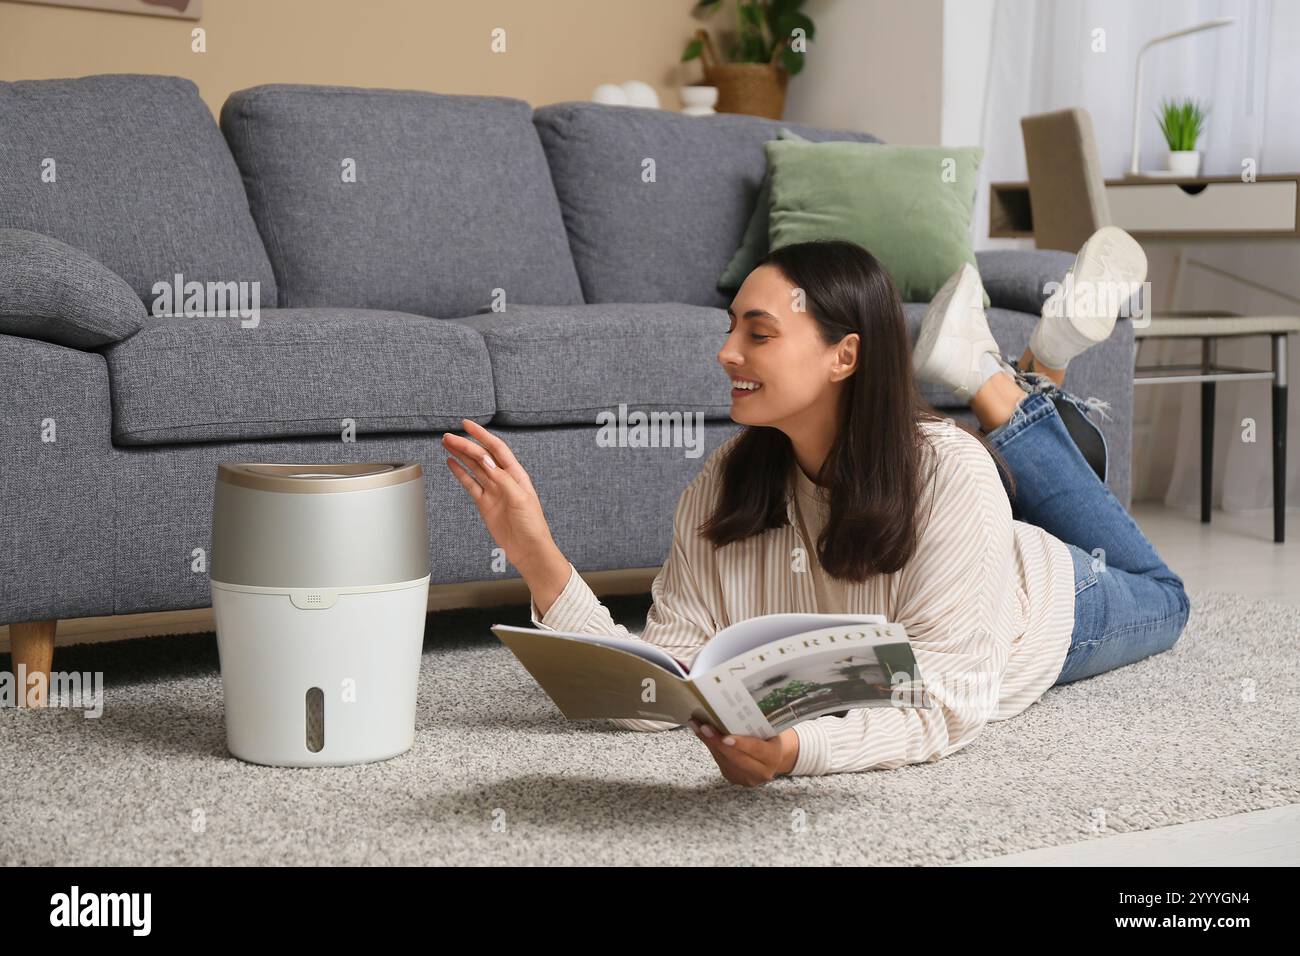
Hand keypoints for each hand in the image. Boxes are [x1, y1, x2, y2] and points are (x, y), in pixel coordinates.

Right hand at [442, 418, 558, 572]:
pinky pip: (470, 484)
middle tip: (448, 437)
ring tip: (447, 444)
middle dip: (465, 445)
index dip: (482, 436)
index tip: (467, 426)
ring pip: (474, 468)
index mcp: (516, 475)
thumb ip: (503, 479)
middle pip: (481, 457)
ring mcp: (493, 491)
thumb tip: (487, 461)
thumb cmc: (532, 526)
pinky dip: (460, 473)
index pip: (496, 449)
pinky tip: (452, 463)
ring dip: (461, 455)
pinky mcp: (485, 504)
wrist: (529, 549)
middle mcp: (504, 480)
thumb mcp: (520, 499)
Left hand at [689, 719, 798, 786]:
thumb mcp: (769, 728)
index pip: (756, 749)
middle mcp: (762, 771)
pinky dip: (711, 748)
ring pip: (724, 761)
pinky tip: (702, 735)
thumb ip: (756, 722)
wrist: (773, 756)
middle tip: (704, 727)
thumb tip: (732, 705)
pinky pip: (720, 763)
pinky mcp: (735, 778)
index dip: (741, 744)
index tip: (725, 738)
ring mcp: (748, 778)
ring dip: (709, 743)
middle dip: (717, 742)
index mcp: (774, 756)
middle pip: (736, 758)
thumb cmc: (770, 736)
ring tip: (697, 726)